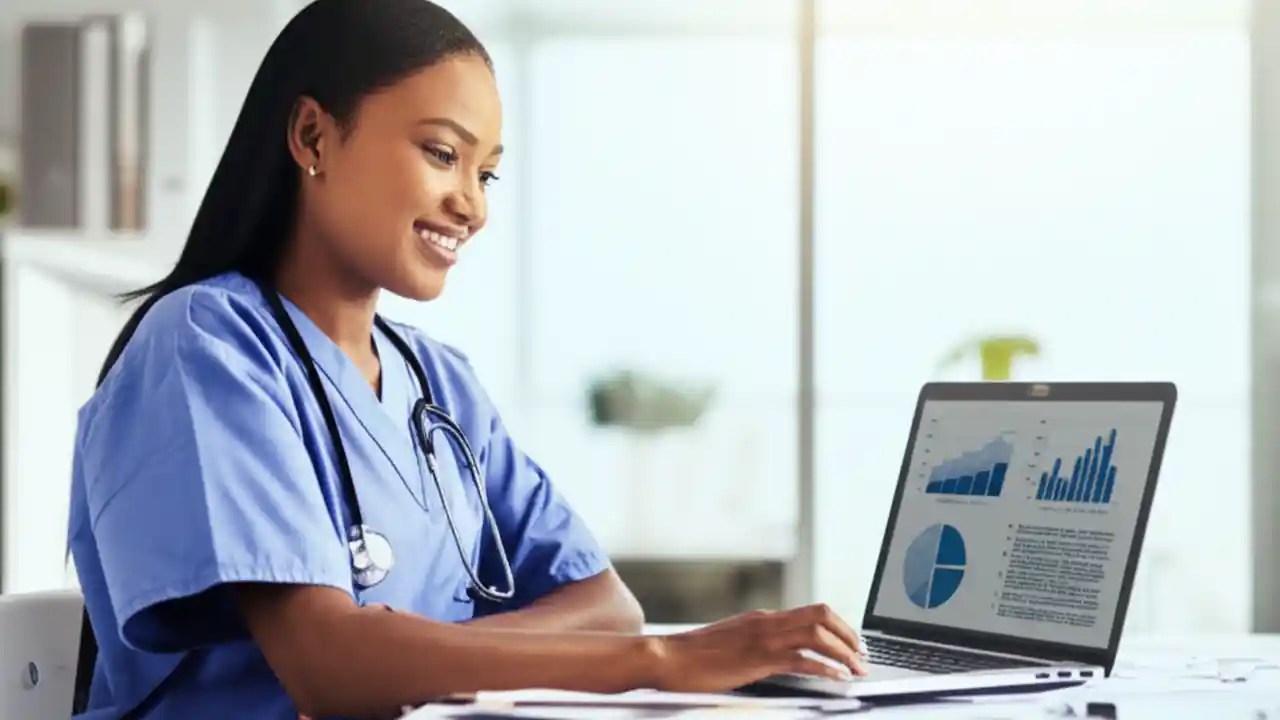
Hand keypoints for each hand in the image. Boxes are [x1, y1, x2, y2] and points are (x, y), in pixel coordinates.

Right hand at [650, 604, 868, 692]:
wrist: (668, 658)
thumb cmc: (695, 656)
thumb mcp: (733, 643)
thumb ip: (757, 643)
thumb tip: (780, 655)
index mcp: (763, 618)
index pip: (812, 612)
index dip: (839, 626)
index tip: (852, 644)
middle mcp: (767, 622)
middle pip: (822, 615)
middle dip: (849, 634)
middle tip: (862, 655)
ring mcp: (763, 639)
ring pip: (818, 635)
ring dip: (844, 652)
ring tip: (857, 669)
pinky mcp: (758, 659)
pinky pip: (801, 660)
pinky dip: (826, 668)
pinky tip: (837, 678)